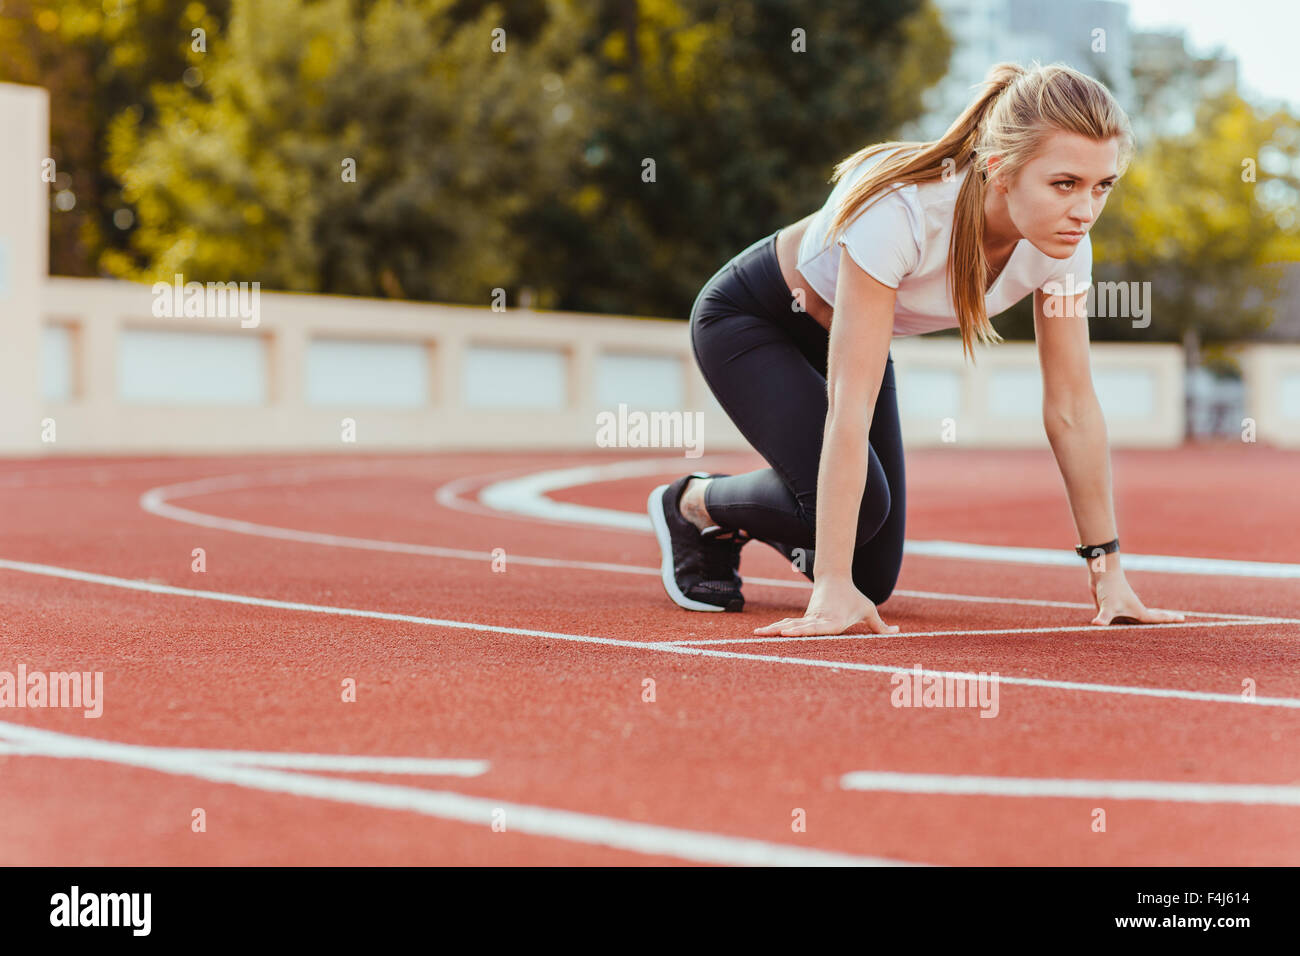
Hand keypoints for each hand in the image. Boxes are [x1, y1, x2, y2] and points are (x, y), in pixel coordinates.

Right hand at [753, 577, 898, 636]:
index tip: (791, 631)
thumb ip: (881, 626)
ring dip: (774, 630)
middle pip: (800, 627)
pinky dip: (776, 628)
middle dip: (785, 632)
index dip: (804, 630)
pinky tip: (763, 633)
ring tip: (757, 634)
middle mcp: (818, 620)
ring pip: (790, 624)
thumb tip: (899, 633)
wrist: (835, 579)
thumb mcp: (868, 610)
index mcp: (832, 621)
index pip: (817, 628)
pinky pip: (789, 624)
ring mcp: (809, 618)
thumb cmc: (854, 598)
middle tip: (772, 634)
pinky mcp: (804, 618)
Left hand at [1089, 569, 1184, 625]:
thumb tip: (1096, 624)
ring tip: (1155, 628)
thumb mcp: (1107, 605)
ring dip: (1143, 624)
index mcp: (1138, 611)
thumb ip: (1104, 617)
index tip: (1183, 619)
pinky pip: (1119, 621)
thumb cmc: (1109, 588)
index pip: (1157, 619)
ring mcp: (1122, 610)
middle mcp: (1132, 611)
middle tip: (1180, 620)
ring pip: (1135, 621)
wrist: (1101, 573)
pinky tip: (1124, 627)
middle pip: (1151, 619)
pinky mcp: (1111, 609)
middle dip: (1164, 620)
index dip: (1169, 620)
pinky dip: (1124, 624)